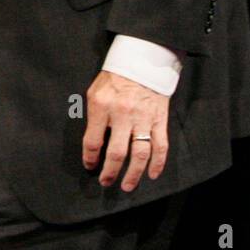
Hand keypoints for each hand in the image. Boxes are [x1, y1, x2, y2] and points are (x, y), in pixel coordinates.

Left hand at [82, 70, 169, 191]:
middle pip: (117, 152)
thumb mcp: (94, 93)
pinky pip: (160, 146)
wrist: (140, 63)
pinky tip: (152, 175)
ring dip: (134, 174)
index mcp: (102, 107)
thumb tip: (92, 144)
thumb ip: (93, 117)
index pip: (93, 140)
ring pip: (140, 154)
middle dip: (110, 171)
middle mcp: (122, 115)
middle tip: (106, 182)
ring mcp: (143, 119)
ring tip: (127, 186)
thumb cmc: (113, 79)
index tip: (89, 166)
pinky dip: (158, 163)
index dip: (90, 157)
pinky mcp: (159, 120)